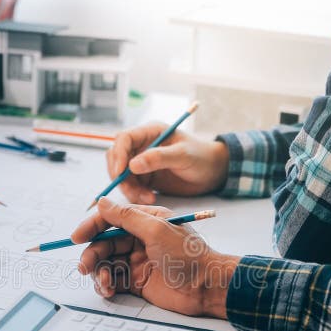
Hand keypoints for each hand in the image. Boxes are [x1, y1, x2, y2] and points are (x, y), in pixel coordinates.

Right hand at [71, 197, 239, 317]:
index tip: (77, 237)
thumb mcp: (156, 230)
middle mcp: (139, 238)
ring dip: (98, 272)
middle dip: (92, 254)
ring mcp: (137, 260)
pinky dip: (106, 285)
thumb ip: (127, 217)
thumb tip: (102, 202)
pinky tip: (108, 290)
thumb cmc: (188, 256)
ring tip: (103, 283)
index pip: (111, 219)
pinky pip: (113, 280)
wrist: (206, 287)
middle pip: (104, 243)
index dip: (91, 227)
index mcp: (146, 220)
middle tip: (84, 267)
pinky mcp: (137, 281)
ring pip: (106, 263)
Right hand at [106, 122, 229, 203]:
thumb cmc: (202, 157)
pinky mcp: (145, 177)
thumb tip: (132, 165)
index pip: (124, 139)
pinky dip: (135, 195)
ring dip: (129, 189)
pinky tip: (151, 198)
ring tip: (148, 198)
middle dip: (120, 176)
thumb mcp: (183, 156)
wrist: (213, 172)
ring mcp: (142, 162)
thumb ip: (158, 158)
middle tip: (133, 191)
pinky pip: (131, 186)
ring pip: (122, 175)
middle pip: (117, 158)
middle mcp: (142, 145)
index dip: (119, 155)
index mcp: (150, 132)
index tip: (121, 173)